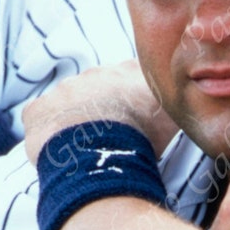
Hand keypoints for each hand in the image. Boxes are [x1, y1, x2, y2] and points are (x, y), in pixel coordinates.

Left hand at [22, 60, 178, 163]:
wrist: (101, 155)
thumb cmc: (141, 138)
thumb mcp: (172, 117)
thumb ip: (177, 102)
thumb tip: (190, 98)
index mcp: (127, 73)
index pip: (132, 77)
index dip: (134, 97)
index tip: (136, 116)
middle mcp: (94, 74)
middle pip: (98, 89)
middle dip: (103, 108)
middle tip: (112, 136)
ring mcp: (63, 90)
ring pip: (69, 104)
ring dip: (76, 121)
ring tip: (86, 148)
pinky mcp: (38, 111)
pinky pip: (40, 119)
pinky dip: (48, 133)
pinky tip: (61, 151)